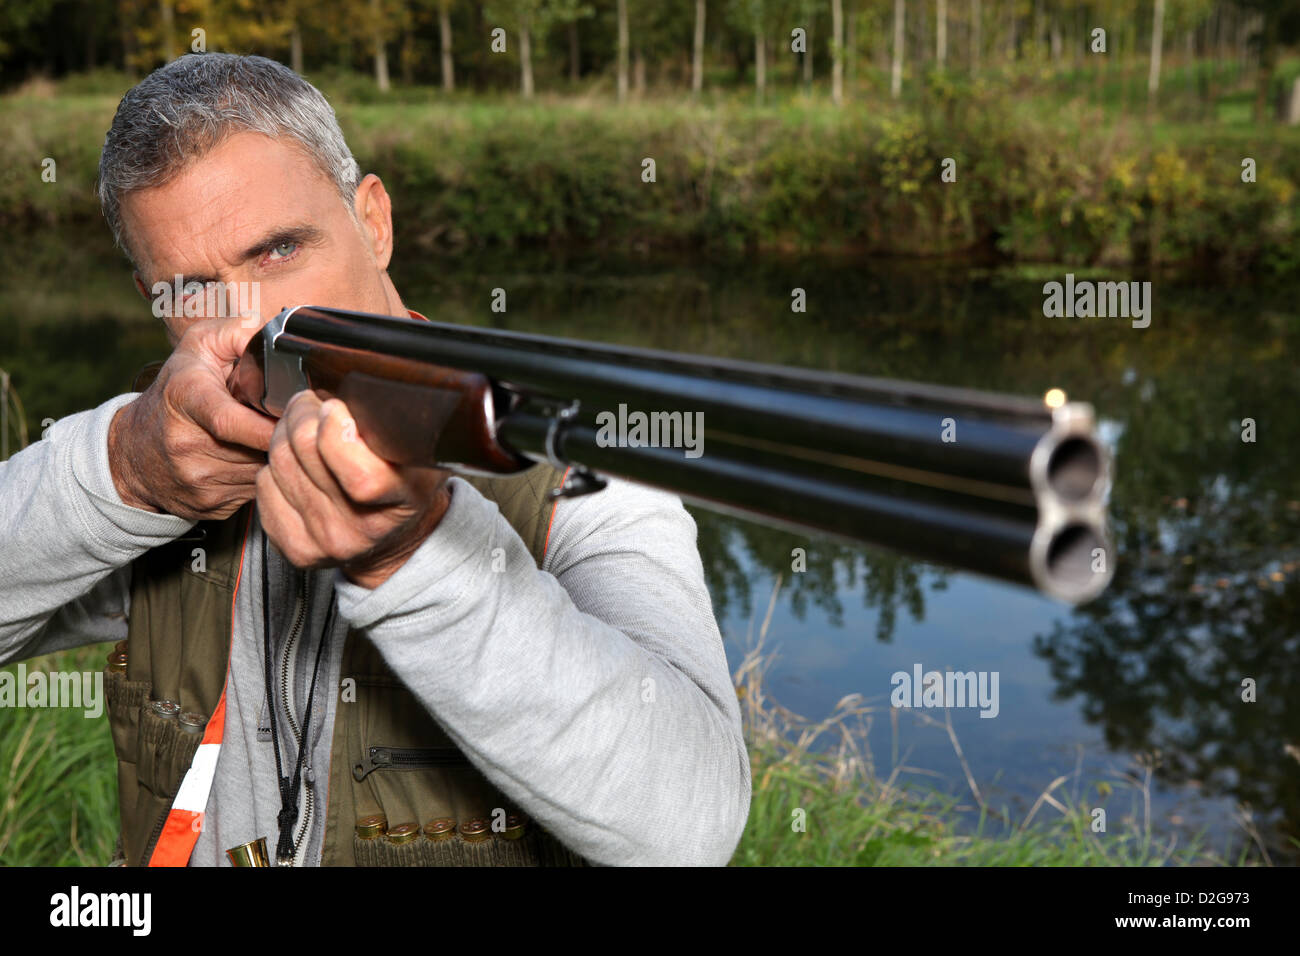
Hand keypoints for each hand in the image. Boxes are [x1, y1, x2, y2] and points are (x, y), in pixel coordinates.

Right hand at [108, 316, 275, 519]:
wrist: (132, 452)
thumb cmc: (176, 392)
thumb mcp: (199, 347)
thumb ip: (238, 334)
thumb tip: (279, 338)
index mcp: (186, 400)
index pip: (228, 420)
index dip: (265, 426)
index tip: (294, 421)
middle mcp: (187, 445)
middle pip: (257, 449)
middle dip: (282, 437)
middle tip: (294, 423)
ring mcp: (198, 481)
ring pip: (262, 474)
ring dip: (276, 458)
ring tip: (269, 437)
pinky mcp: (210, 507)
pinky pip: (255, 493)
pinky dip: (265, 477)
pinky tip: (254, 459)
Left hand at [257, 391, 451, 587]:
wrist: (391, 536)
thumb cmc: (405, 482)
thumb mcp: (422, 449)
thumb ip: (400, 423)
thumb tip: (361, 388)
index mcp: (404, 500)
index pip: (361, 475)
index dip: (338, 430)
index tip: (335, 407)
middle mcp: (362, 528)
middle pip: (304, 450)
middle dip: (304, 412)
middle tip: (313, 403)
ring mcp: (324, 541)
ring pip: (278, 461)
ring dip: (286, 434)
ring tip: (306, 430)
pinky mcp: (293, 547)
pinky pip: (263, 485)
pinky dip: (275, 467)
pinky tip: (298, 466)